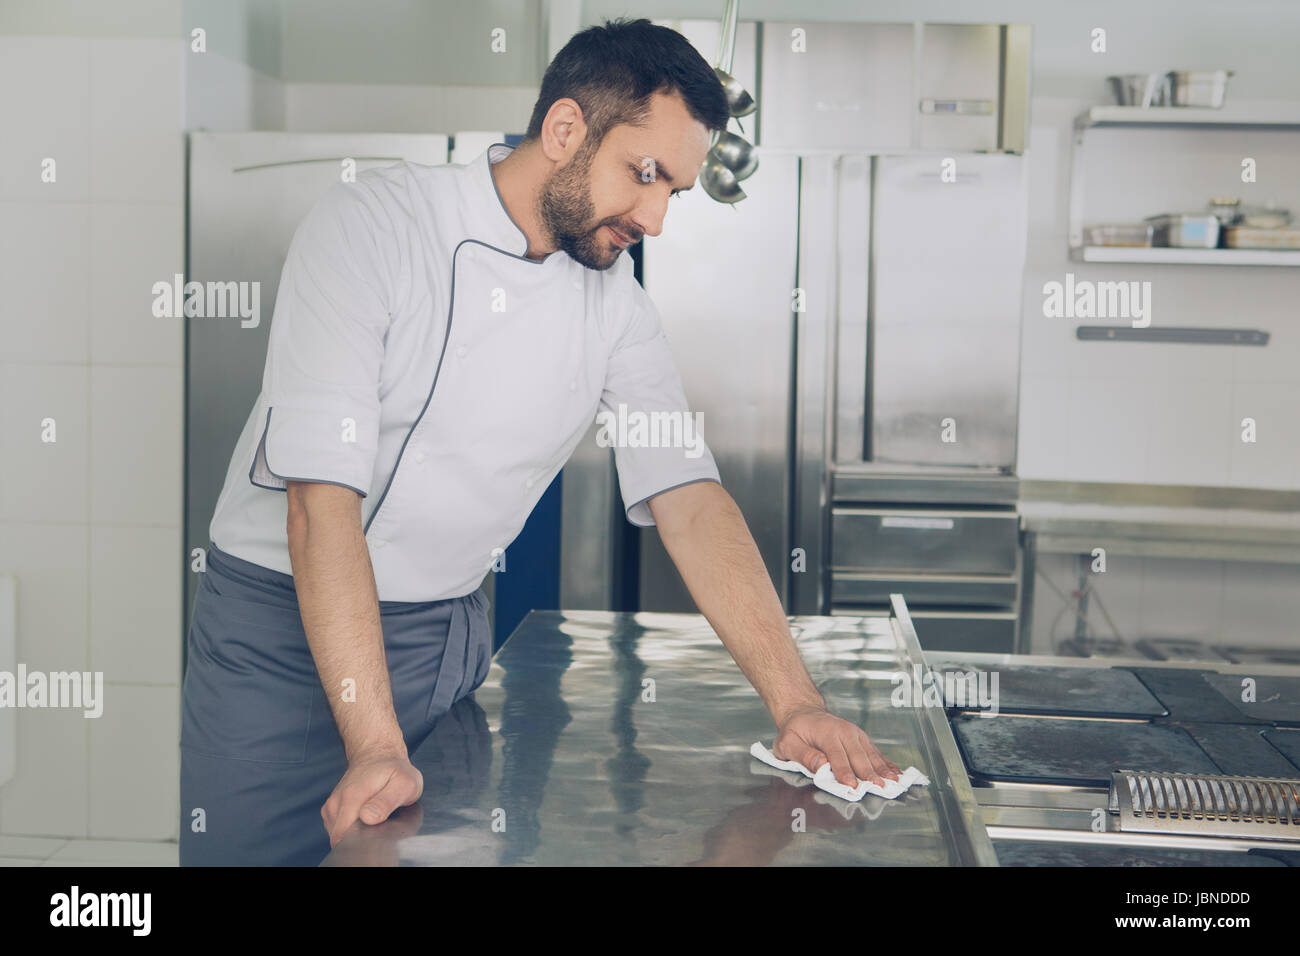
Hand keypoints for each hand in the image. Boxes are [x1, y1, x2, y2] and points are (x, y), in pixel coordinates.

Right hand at [321, 748, 422, 847]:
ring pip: (340, 836)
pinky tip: (365, 818)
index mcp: (352, 797)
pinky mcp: (330, 811)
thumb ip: (387, 801)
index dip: (362, 842)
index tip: (378, 834)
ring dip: (357, 834)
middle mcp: (337, 802)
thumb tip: (368, 818)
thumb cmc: (394, 770)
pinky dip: (352, 830)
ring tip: (375, 818)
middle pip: (342, 839)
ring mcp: (331, 807)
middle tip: (381, 824)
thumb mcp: (403, 783)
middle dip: (362, 839)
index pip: (345, 837)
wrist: (377, 755)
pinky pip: (338, 831)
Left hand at [773, 706, 900, 787]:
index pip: (837, 755)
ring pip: (870, 754)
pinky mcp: (862, 739)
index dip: (844, 771)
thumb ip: (804, 755)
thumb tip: (821, 765)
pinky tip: (896, 773)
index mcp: (826, 732)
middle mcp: (845, 731)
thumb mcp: (788, 743)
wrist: (804, 713)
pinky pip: (876, 752)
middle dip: (869, 773)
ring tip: (893, 782)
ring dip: (882, 769)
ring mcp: (856, 734)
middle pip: (858, 755)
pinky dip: (886, 763)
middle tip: (879, 788)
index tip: (851, 785)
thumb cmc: (795, 731)